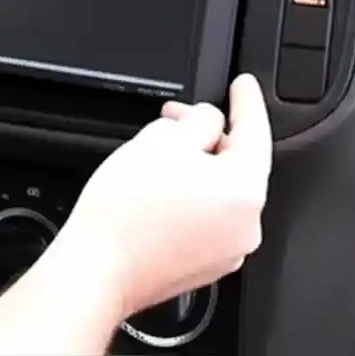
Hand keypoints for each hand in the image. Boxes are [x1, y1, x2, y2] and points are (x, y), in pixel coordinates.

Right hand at [55, 74, 272, 319]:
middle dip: (206, 136)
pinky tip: (160, 188)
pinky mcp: (204, 264)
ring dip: (196, 167)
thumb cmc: (125, 213)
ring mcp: (226, 249)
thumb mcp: (164, 140)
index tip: (243, 86)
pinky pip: (207, 218)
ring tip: (158, 154)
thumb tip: (208, 123)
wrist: (98, 269)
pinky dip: (191, 198)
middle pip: (236, 163)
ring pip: (219, 191)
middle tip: (176, 118)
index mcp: (245, 191)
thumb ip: (199, 120)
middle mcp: (245, 225)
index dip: (246, 101)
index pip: (256, 132)